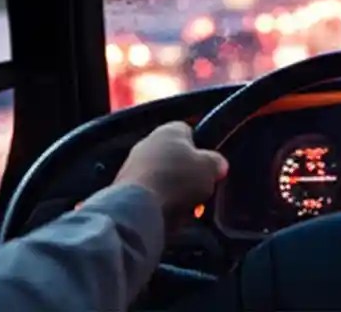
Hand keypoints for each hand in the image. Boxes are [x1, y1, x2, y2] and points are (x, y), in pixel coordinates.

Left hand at [114, 121, 228, 217]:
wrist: (138, 206)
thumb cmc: (178, 179)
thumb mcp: (210, 168)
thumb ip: (217, 162)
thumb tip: (218, 164)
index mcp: (169, 129)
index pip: (190, 132)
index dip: (201, 149)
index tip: (208, 167)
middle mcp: (148, 140)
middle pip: (174, 155)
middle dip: (185, 172)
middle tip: (198, 189)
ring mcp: (132, 163)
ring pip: (160, 174)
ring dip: (171, 187)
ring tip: (183, 206)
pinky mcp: (121, 185)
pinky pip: (148, 190)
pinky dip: (156, 199)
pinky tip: (165, 212)